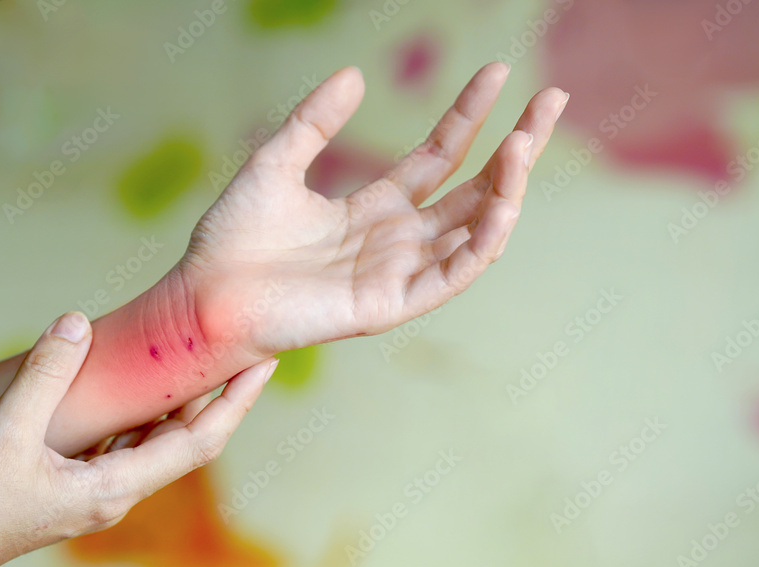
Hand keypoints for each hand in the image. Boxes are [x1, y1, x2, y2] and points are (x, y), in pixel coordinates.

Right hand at [0, 313, 274, 566]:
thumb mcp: (4, 432)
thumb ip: (45, 373)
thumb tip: (77, 321)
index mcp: (113, 490)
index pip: (198, 442)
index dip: (236, 402)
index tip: (265, 364)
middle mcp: (113, 496)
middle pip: (183, 441)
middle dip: (217, 398)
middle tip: (241, 352)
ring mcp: (92, 495)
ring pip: (150, 445)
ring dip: (175, 406)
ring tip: (196, 362)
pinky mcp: (68, 488)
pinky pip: (118, 447)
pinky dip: (133, 416)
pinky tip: (127, 390)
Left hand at [179, 64, 567, 357]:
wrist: (205, 295)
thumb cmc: (231, 240)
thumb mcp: (275, 163)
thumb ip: (314, 121)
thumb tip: (355, 73)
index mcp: (373, 208)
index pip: (440, 157)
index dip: (470, 115)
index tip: (496, 71)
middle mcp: (395, 240)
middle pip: (473, 191)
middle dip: (517, 148)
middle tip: (553, 100)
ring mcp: (396, 273)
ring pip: (474, 231)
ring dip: (506, 189)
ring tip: (526, 142)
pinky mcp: (389, 305)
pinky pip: (452, 275)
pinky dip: (482, 242)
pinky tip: (503, 201)